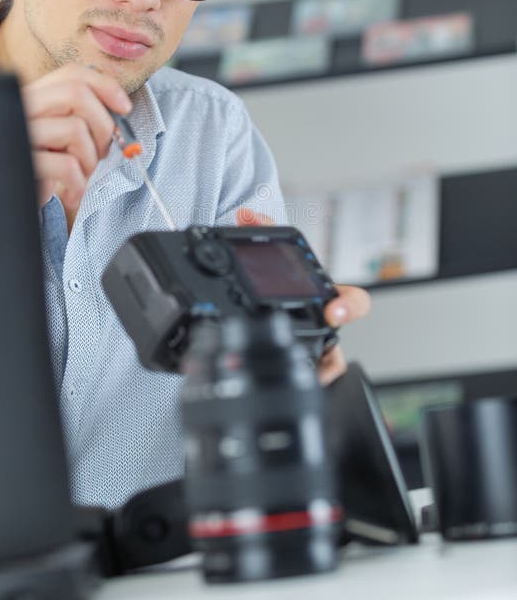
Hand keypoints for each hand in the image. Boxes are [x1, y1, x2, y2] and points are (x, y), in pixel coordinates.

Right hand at [20, 63, 131, 210]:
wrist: (0, 200)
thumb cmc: (36, 168)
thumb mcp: (56, 138)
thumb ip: (79, 117)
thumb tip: (120, 114)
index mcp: (32, 96)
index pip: (72, 73)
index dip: (106, 86)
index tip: (125, 108)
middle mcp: (22, 108)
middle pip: (76, 94)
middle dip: (103, 126)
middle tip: (101, 152)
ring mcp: (19, 133)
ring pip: (76, 129)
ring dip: (90, 160)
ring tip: (80, 177)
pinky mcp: (22, 163)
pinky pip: (67, 165)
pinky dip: (79, 184)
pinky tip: (72, 195)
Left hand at [236, 207, 370, 383]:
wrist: (278, 294)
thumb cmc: (287, 277)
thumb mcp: (277, 251)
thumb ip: (264, 227)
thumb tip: (246, 214)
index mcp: (327, 295)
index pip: (354, 303)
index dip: (348, 307)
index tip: (333, 311)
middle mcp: (327, 322)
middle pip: (339, 344)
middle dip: (331, 350)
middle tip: (315, 353)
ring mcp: (318, 344)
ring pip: (329, 365)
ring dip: (319, 370)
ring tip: (306, 377)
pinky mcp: (305, 360)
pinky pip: (312, 377)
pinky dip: (309, 381)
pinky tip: (294, 384)